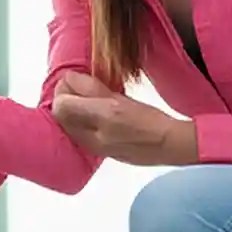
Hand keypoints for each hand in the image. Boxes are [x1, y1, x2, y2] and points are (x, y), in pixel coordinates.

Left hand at [51, 71, 179, 163]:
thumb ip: (93, 90)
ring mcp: (96, 148)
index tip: (72, 78)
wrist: (169, 146)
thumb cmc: (151, 120)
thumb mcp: (121, 99)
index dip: (64, 88)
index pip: (62, 105)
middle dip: (63, 98)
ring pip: (68, 125)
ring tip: (82, 99)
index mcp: (103, 119)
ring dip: (70, 110)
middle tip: (73, 87)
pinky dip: (79, 121)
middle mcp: (95, 137)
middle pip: (61, 116)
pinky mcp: (101, 153)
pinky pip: (78, 134)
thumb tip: (70, 79)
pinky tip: (91, 114)